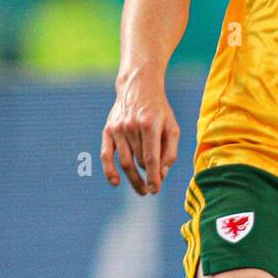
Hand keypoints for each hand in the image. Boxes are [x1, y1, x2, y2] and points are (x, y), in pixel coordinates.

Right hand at [101, 76, 179, 194]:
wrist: (138, 87)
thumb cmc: (159, 111)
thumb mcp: (171, 127)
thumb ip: (170, 151)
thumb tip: (162, 175)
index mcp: (150, 124)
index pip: (151, 157)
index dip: (153, 176)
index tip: (155, 190)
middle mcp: (131, 126)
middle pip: (139, 160)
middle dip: (146, 177)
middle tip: (150, 190)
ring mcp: (118, 128)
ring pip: (125, 160)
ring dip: (132, 178)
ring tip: (141, 190)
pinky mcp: (108, 130)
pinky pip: (106, 154)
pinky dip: (109, 170)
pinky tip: (115, 182)